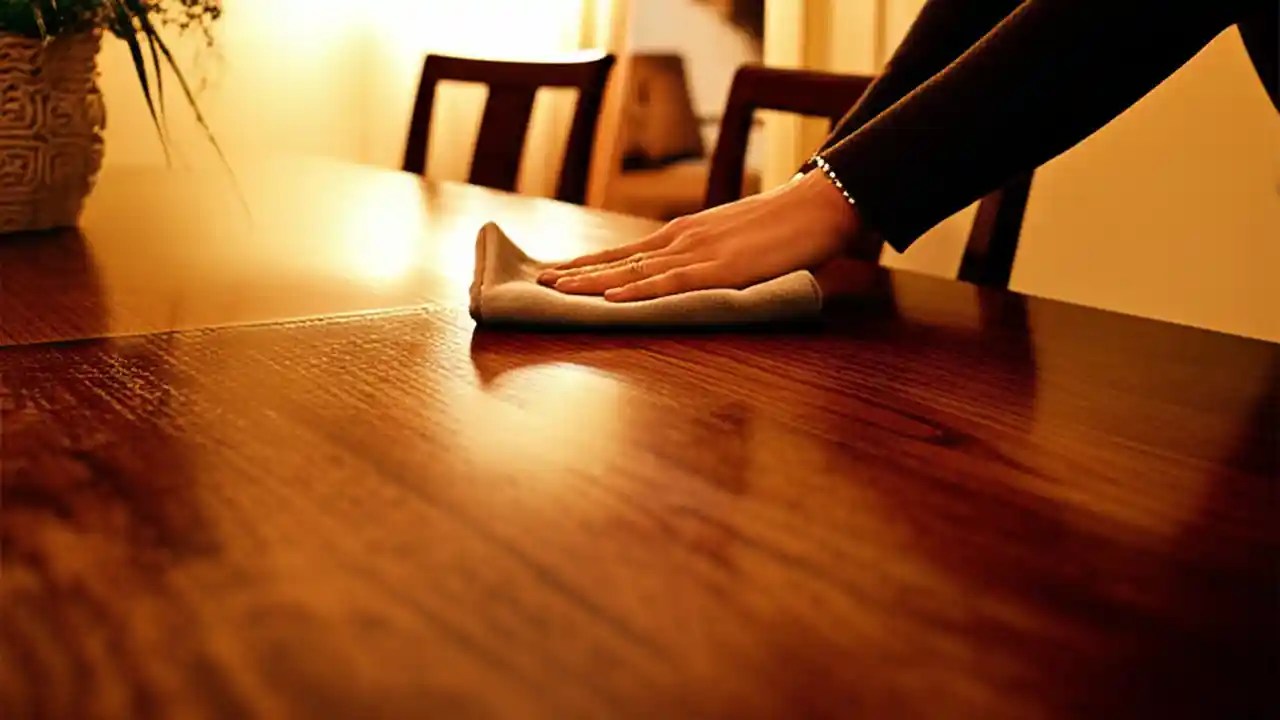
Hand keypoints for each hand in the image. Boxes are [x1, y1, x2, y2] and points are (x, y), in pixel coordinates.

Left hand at [537, 171, 860, 301]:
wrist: (819, 204)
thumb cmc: (783, 225)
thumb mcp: (736, 239)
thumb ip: (711, 255)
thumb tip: (696, 273)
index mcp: (685, 234)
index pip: (625, 251)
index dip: (589, 264)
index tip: (556, 272)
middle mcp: (682, 239)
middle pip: (618, 259)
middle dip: (576, 272)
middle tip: (537, 283)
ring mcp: (698, 253)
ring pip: (633, 271)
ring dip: (591, 282)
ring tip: (555, 290)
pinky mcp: (720, 269)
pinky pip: (670, 283)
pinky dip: (637, 291)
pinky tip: (610, 298)